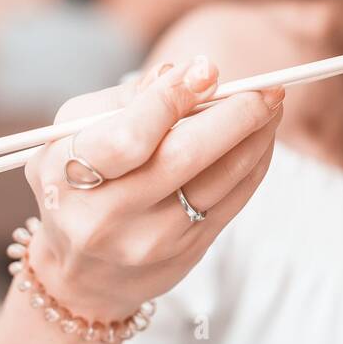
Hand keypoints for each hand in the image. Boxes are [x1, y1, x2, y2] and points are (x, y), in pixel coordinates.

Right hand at [22, 56, 283, 320]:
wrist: (79, 273)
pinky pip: (234, 199)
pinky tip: (262, 137)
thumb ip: (129, 100)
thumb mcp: (74, 133)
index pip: (129, 136)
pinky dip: (255, 161)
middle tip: (266, 87)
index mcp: (70, 176)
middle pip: (186, 156)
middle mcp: (109, 215)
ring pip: (221, 179)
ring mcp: (152, 238)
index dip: (173, 98)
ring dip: (256, 135)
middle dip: (235, 115)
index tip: (208, 70)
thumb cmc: (75, 183)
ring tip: (272, 104)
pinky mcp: (187, 252)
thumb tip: (188, 73)